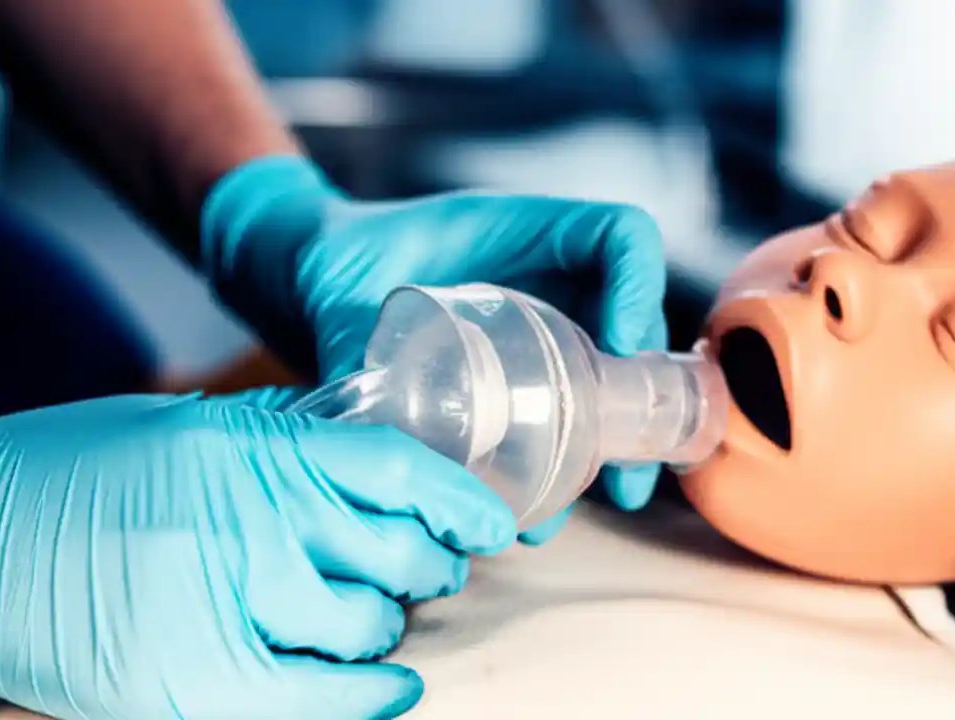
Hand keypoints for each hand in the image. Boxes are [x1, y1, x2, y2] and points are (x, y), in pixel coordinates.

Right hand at [0, 391, 514, 719]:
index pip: (398, 468)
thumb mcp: (179, 429)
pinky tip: (388, 686)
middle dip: (428, 565)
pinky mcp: (192, 676)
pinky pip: (322, 698)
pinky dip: (371, 696)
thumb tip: (362, 470)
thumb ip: (274, 446)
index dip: (462, 499)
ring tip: (365, 619)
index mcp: (248, 445)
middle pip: (401, 552)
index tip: (492, 520)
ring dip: (381, 626)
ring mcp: (223, 597)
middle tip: (423, 568)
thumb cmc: (58, 472)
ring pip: (368, 626)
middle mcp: (248, 515)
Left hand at [201, 156, 669, 533]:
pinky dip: (569, 450)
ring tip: (609, 498)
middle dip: (645, 391)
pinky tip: (546, 501)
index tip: (618, 352)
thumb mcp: (338, 297)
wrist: (309, 275)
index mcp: (517, 229)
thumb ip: (350, 348)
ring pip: (605, 369)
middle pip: (630, 317)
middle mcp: (540, 275)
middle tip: (634, 465)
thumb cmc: (329, 262)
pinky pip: (564, 403)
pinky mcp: (514, 366)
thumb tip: (361, 419)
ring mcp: (533, 322)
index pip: (617, 237)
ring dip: (616, 434)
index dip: (638, 287)